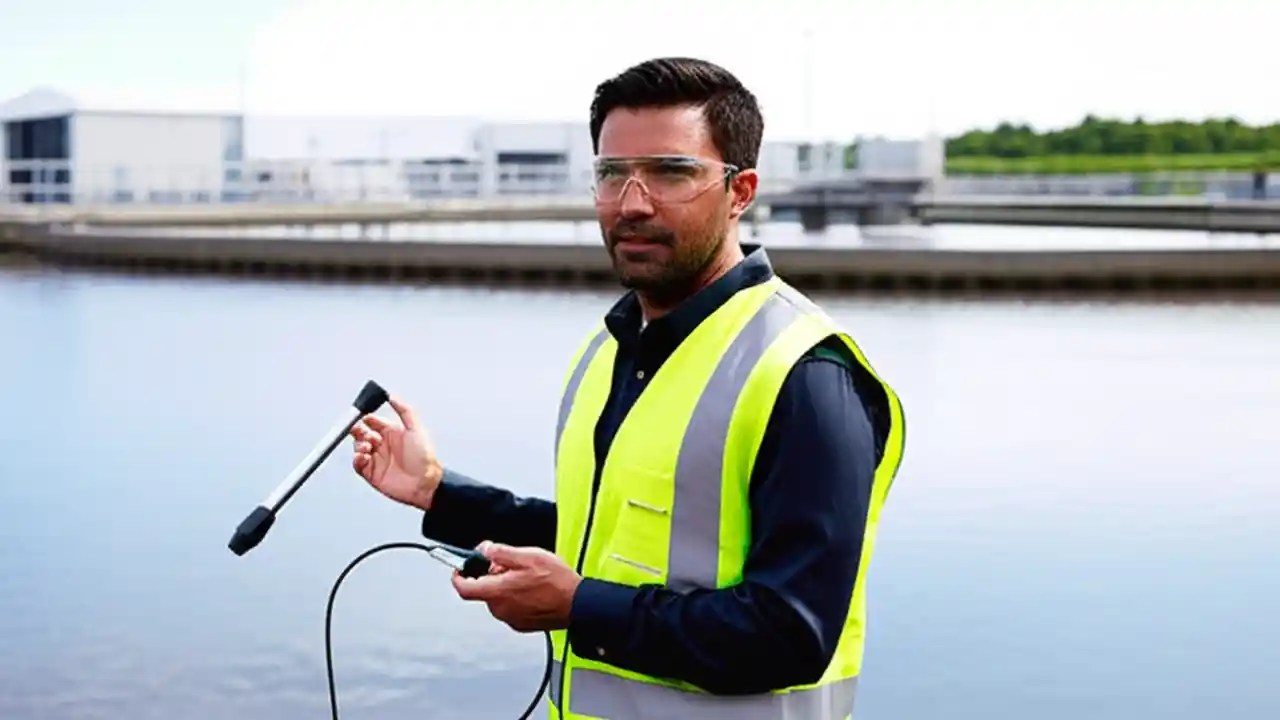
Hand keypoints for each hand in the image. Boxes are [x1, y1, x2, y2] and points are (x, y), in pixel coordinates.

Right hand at [349, 395, 442, 510]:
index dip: (366, 418)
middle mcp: (383, 446)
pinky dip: (357, 459)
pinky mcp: (372, 474)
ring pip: (358, 448)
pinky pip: (358, 464)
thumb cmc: (424, 458)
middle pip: (362, 434)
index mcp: (392, 433)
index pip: (373, 422)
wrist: (425, 483)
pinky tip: (363, 456)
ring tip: (366, 446)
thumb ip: (404, 410)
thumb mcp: (416, 428)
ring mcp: (377, 460)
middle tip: (358, 430)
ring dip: (358, 445)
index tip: (362, 416)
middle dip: (358, 431)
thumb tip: (392, 396)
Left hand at [452, 541, 581, 632]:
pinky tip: (533, 589)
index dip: (458, 576)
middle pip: (483, 590)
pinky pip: (510, 608)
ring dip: (504, 586)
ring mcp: (511, 619)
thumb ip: (500, 553)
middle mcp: (500, 609)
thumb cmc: (556, 582)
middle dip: (490, 575)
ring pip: (498, 599)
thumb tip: (484, 549)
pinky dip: (515, 598)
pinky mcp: (522, 625)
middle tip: (509, 564)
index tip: (461, 567)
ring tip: (526, 576)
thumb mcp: (528, 556)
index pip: (463, 588)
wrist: (578, 604)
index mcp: (497, 592)